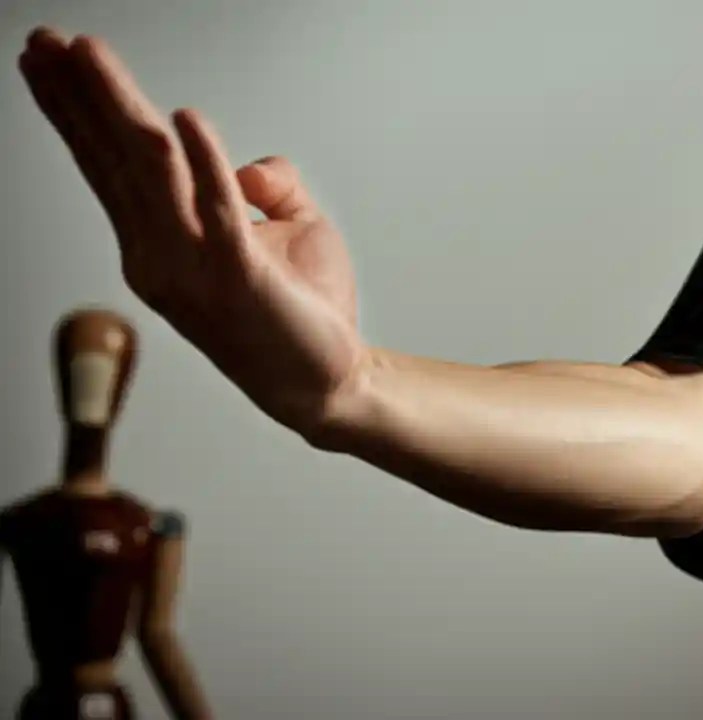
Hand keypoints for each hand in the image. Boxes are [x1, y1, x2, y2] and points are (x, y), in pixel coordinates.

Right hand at [18, 28, 365, 435]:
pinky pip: (217, 211)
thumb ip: (269, 184)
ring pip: (151, 172)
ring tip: (90, 55)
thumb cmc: (302, 310)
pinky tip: (185, 119)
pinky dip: (203, 162)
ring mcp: (195, 268)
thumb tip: (250, 164)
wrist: (327, 382)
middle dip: (80, 95)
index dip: (79, 110)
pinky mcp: (240, 277)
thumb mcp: (293, 228)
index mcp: (159, 244)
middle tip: (45, 41)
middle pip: (114, 159)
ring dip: (120, 107)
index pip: (110, 165)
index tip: (52, 59)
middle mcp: (161, 255)